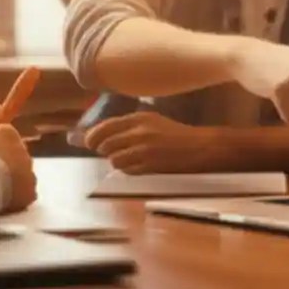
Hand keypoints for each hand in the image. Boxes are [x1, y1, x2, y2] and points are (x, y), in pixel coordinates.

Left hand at [83, 112, 221, 173]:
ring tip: (129, 159)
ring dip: (117, 161)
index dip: (92, 136)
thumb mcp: (152, 122)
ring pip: (114, 159)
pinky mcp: (150, 165)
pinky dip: (128, 170)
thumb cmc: (175, 134)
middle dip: (104, 151)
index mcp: (139, 118)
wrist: (200, 147)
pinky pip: (127, 170)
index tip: (89, 142)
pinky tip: (138, 166)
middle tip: (111, 152)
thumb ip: (128, 127)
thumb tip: (98, 135)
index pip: (105, 127)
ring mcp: (145, 149)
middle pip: (106, 144)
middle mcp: (139, 132)